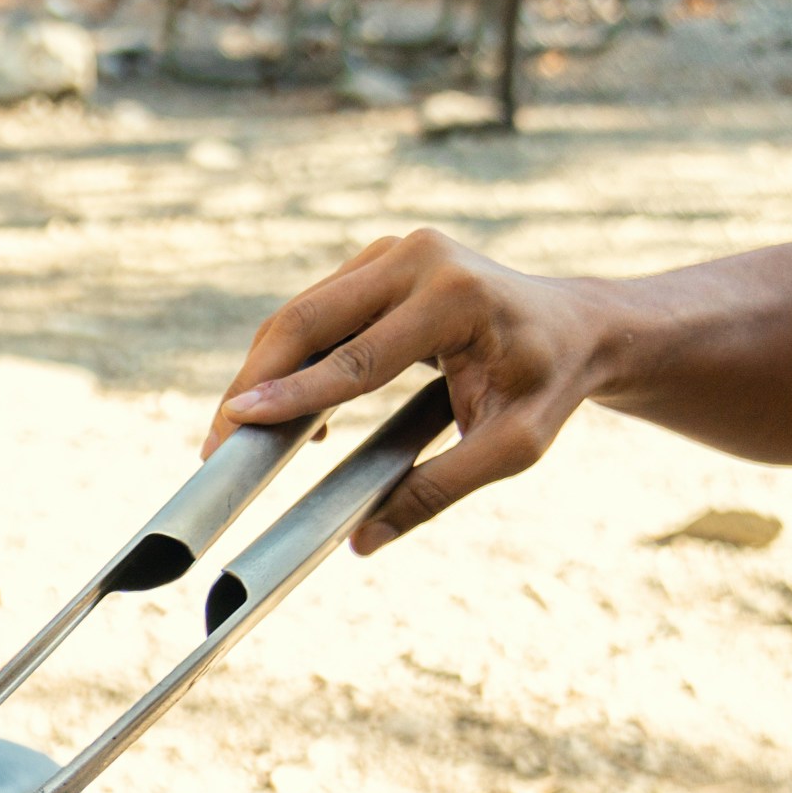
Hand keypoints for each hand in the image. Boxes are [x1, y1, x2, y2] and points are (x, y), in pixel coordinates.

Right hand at [208, 230, 623, 553]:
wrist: (576, 326)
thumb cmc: (548, 385)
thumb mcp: (512, 448)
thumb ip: (440, 489)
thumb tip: (363, 540)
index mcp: (456, 297)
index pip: (359, 356)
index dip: (296, 394)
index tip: (239, 422)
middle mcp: (418, 257)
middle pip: (309, 320)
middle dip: (255, 383)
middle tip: (216, 442)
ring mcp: (393, 252)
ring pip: (301, 314)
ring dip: (264, 374)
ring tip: (238, 435)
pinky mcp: (376, 261)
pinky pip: (315, 311)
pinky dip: (289, 360)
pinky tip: (284, 410)